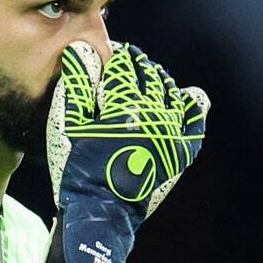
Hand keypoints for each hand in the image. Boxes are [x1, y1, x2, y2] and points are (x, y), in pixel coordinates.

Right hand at [43, 40, 209, 262]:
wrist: (100, 214)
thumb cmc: (77, 169)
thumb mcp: (67, 125)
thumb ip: (76, 84)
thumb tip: (83, 49)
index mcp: (125, 103)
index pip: (125, 65)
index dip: (117, 56)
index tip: (110, 57)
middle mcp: (155, 113)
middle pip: (151, 75)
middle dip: (138, 66)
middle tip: (127, 67)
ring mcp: (172, 132)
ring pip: (172, 92)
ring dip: (160, 81)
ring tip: (148, 81)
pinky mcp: (180, 152)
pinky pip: (195, 120)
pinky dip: (192, 104)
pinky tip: (186, 97)